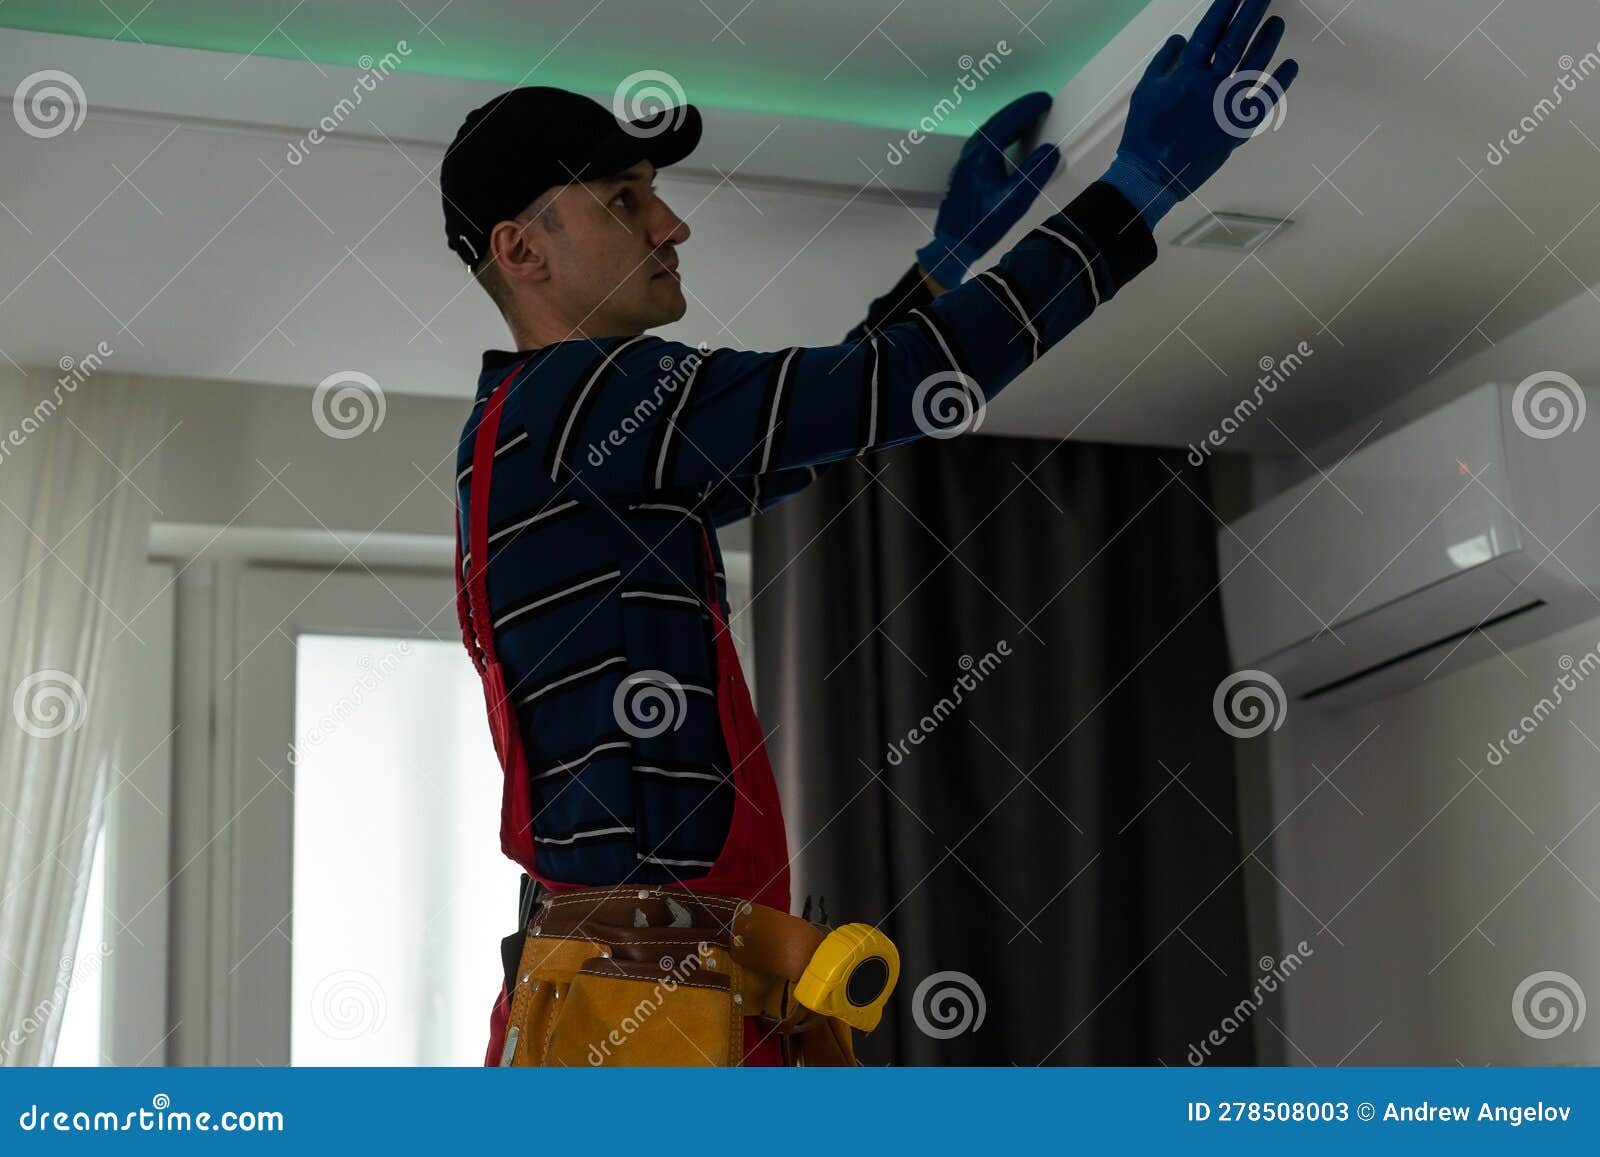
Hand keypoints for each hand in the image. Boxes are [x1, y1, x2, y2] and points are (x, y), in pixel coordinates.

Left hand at [915, 91, 1061, 289]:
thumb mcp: (1016, 198)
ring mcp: (964, 163)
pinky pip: (984, 146)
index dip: (1027, 108)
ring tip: (1028, 122)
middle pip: (997, 122)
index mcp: (982, 153)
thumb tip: (1050, 150)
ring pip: (989, 134)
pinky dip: (1000, 139)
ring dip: (1009, 125)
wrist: (953, 246)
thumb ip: (1035, 171)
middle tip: (1039, 105)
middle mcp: (970, 152)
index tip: (1044, 99)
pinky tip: (1008, 147)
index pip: (1008, 120)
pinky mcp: (963, 174)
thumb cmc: (983, 224)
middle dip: (1019, 111)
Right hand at [1102, 0, 1298, 227]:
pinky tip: (1291, 64)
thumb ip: (1164, 61)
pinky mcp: (1236, 129)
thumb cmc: (1144, 133)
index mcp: (1184, 75)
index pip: (1208, 32)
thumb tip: (1181, 39)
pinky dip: (1279, 83)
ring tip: (1276, 22)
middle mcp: (1208, 86)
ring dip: (1267, 41)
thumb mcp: (1145, 91)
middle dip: (1250, 14)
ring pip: (1252, 66)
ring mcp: (1225, 108)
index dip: (1224, 9)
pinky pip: (1263, 102)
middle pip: (1234, 41)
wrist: (1152, 175)